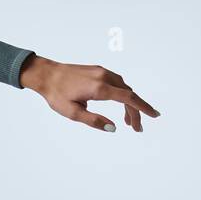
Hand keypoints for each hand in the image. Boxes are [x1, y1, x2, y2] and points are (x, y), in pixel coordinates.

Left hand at [19, 55, 160, 132]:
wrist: (46, 74)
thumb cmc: (57, 94)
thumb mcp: (73, 113)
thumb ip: (94, 120)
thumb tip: (113, 127)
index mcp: (99, 88)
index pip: (128, 98)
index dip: (143, 108)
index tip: (154, 115)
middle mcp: (104, 77)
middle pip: (129, 94)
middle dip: (136, 112)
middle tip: (137, 129)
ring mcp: (102, 72)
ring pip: (124, 88)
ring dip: (129, 104)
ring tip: (128, 121)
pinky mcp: (98, 70)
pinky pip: (117, 83)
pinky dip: (122, 95)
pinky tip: (120, 104)